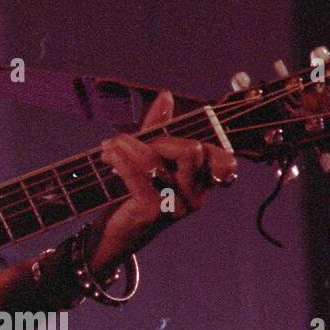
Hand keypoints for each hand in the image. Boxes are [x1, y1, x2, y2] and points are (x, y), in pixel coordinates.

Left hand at [91, 90, 238, 273]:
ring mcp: (177, 206)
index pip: (224, 160)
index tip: (181, 139)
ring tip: (108, 146)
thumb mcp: (148, 158)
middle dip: (158, 139)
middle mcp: (196, 197)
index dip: (210, 145)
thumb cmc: (132, 193)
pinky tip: (106, 155)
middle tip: (130, 143)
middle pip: (191, 151)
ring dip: (127, 145)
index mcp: (202, 184)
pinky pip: (139, 174)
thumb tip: (165, 96)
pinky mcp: (154, 212)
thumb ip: (159, 129)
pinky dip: (119, 158)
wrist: (112, 234)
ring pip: (158, 160)